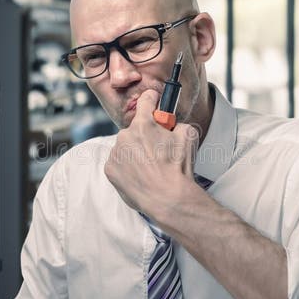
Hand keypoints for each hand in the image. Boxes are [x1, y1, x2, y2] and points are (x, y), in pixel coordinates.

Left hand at [104, 89, 198, 221]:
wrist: (168, 198)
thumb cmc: (178, 168)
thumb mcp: (189, 136)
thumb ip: (177, 122)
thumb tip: (171, 122)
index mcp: (144, 124)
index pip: (145, 101)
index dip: (153, 100)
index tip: (154, 101)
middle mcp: (125, 135)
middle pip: (135, 128)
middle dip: (146, 135)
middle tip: (159, 151)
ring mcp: (115, 153)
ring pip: (125, 146)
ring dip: (135, 152)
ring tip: (150, 167)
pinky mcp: (110, 169)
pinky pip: (118, 162)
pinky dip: (127, 167)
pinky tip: (140, 176)